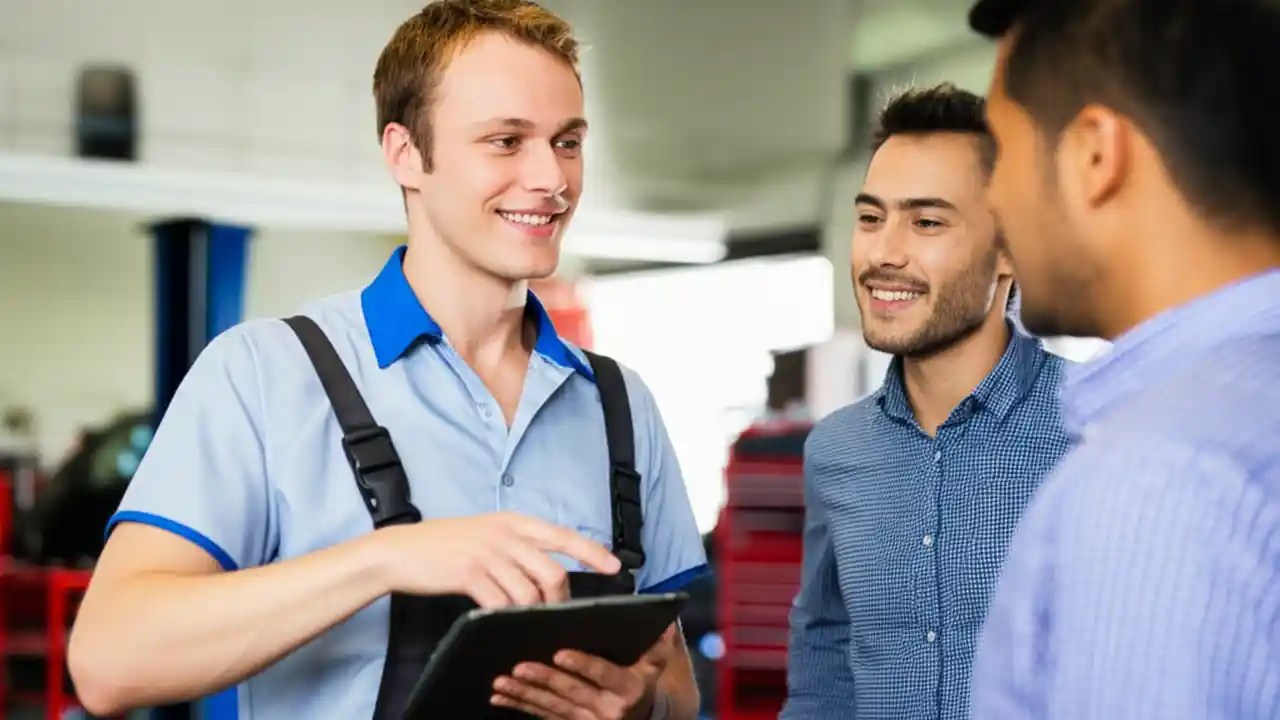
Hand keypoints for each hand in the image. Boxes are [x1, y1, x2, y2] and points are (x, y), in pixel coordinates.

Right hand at [370, 512, 620, 607]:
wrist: (401, 551)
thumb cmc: (445, 545)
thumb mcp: (486, 533)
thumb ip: (517, 545)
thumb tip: (548, 570)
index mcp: (513, 521)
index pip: (562, 536)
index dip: (591, 551)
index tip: (614, 566)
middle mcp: (505, 534)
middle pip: (552, 572)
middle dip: (560, 600)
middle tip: (558, 615)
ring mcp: (488, 553)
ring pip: (529, 592)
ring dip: (533, 612)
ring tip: (528, 621)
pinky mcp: (469, 573)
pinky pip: (501, 603)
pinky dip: (506, 615)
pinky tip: (502, 619)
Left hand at [490, 624, 676, 719]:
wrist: (639, 718)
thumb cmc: (640, 682)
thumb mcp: (654, 666)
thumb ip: (658, 646)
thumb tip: (665, 623)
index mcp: (628, 688)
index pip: (603, 674)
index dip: (582, 665)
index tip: (560, 653)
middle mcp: (607, 708)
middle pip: (571, 691)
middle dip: (543, 679)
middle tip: (519, 666)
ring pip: (551, 706)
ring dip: (524, 694)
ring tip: (501, 681)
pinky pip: (542, 716)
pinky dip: (519, 706)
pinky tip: (499, 697)